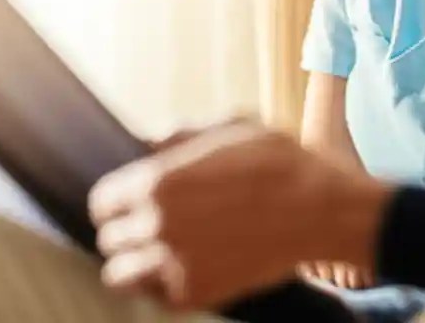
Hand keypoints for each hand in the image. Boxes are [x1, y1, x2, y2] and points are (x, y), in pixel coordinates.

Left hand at [89, 119, 393, 311]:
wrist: (322, 210)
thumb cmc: (280, 163)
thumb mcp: (230, 126)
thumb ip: (181, 134)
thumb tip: (148, 142)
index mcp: (156, 181)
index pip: (102, 201)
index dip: (116, 200)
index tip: (129, 202)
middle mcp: (157, 225)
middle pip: (109, 238)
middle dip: (126, 230)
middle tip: (148, 226)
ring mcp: (174, 263)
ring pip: (120, 276)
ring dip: (133, 264)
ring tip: (156, 254)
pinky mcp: (197, 293)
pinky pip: (157, 298)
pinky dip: (162, 286)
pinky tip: (181, 268)